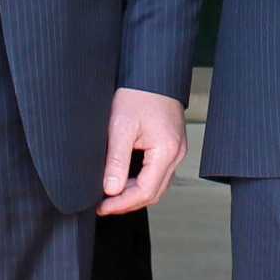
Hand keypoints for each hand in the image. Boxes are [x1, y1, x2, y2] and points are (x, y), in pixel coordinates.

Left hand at [97, 88, 187, 215]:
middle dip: (128, 203)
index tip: (101, 206)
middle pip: (154, 193)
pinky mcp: (172, 145)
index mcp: (166, 151)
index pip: (145, 191)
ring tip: (111, 196)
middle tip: (103, 206)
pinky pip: (159, 173)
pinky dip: (142, 181)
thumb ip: (117, 161)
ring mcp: (177, 150)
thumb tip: (111, 190)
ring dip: (135, 194)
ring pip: (158, 185)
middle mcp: (177, 154)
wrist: (153, 72)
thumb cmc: (138, 94)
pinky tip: (125, 180)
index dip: (121, 204)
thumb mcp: (121, 126)